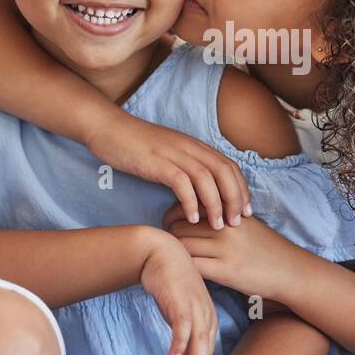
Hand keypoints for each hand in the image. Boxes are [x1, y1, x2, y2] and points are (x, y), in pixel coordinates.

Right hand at [87, 113, 250, 230]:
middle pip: (224, 172)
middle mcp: (190, 147)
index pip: (230, 166)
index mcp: (195, 146)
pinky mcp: (157, 162)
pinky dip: (190, 202)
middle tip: (236, 223)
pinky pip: (181, 183)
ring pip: (206, 178)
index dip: (241, 189)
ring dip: (215, 204)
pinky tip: (191, 218)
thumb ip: (186, 166)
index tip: (245, 212)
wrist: (109, 128)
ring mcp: (174, 154)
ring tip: (217, 225)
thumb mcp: (169, 154)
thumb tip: (200, 190)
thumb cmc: (137, 145)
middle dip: (235, 199)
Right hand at [138, 231, 218, 354]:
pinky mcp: (181, 301)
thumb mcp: (180, 306)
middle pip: (206, 350)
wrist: (159, 252)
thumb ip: (184, 326)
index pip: (207, 349)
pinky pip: (181, 327)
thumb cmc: (169, 280)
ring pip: (197, 342)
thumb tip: (181, 347)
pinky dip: (179, 343)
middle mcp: (206, 313)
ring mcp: (195, 307)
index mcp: (208, 315)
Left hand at [164, 204, 303, 303]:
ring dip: (174, 253)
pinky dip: (184, 269)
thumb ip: (222, 215)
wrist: (290, 270)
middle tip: (169, 244)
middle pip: (179, 224)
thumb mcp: (246, 223)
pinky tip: (187, 273)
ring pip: (182, 245)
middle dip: (169, 234)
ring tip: (176, 259)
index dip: (173, 214)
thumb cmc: (267, 248)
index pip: (188, 204)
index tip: (172, 224)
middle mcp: (226, 226)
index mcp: (229, 210)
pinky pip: (192, 266)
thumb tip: (193, 213)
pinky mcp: (226, 271)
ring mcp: (225, 249)